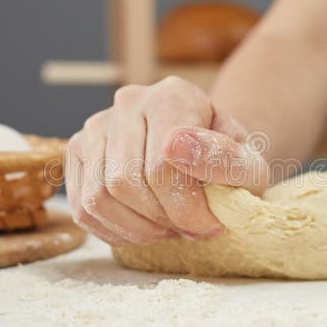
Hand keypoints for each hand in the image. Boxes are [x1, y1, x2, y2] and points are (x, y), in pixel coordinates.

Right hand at [66, 77, 268, 244]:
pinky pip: (82, 207)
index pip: (163, 164)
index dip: (186, 208)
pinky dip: (113, 231)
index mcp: (173, 95)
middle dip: (160, 220)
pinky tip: (142, 228)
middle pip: (125, 181)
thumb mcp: (249, 166)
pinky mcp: (78, 152)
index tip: (210, 223)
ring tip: (166, 227)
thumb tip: (175, 148)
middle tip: (186, 228)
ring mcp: (97, 126)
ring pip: (99, 197)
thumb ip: (226, 160)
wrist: (204, 155)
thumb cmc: (227, 164)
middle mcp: (129, 102)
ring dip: (136, 229)